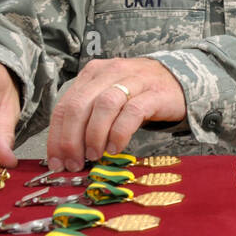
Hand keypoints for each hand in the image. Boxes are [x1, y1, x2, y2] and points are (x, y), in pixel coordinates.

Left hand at [46, 57, 185, 170]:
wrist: (179, 81)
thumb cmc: (138, 94)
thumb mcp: (109, 98)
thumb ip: (88, 117)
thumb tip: (66, 152)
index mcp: (92, 74)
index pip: (64, 105)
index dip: (57, 136)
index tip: (56, 161)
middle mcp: (110, 72)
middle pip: (80, 106)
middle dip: (71, 140)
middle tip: (74, 163)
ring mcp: (134, 80)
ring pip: (104, 106)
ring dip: (94, 136)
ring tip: (94, 156)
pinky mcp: (155, 93)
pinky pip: (132, 112)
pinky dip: (119, 133)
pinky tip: (115, 148)